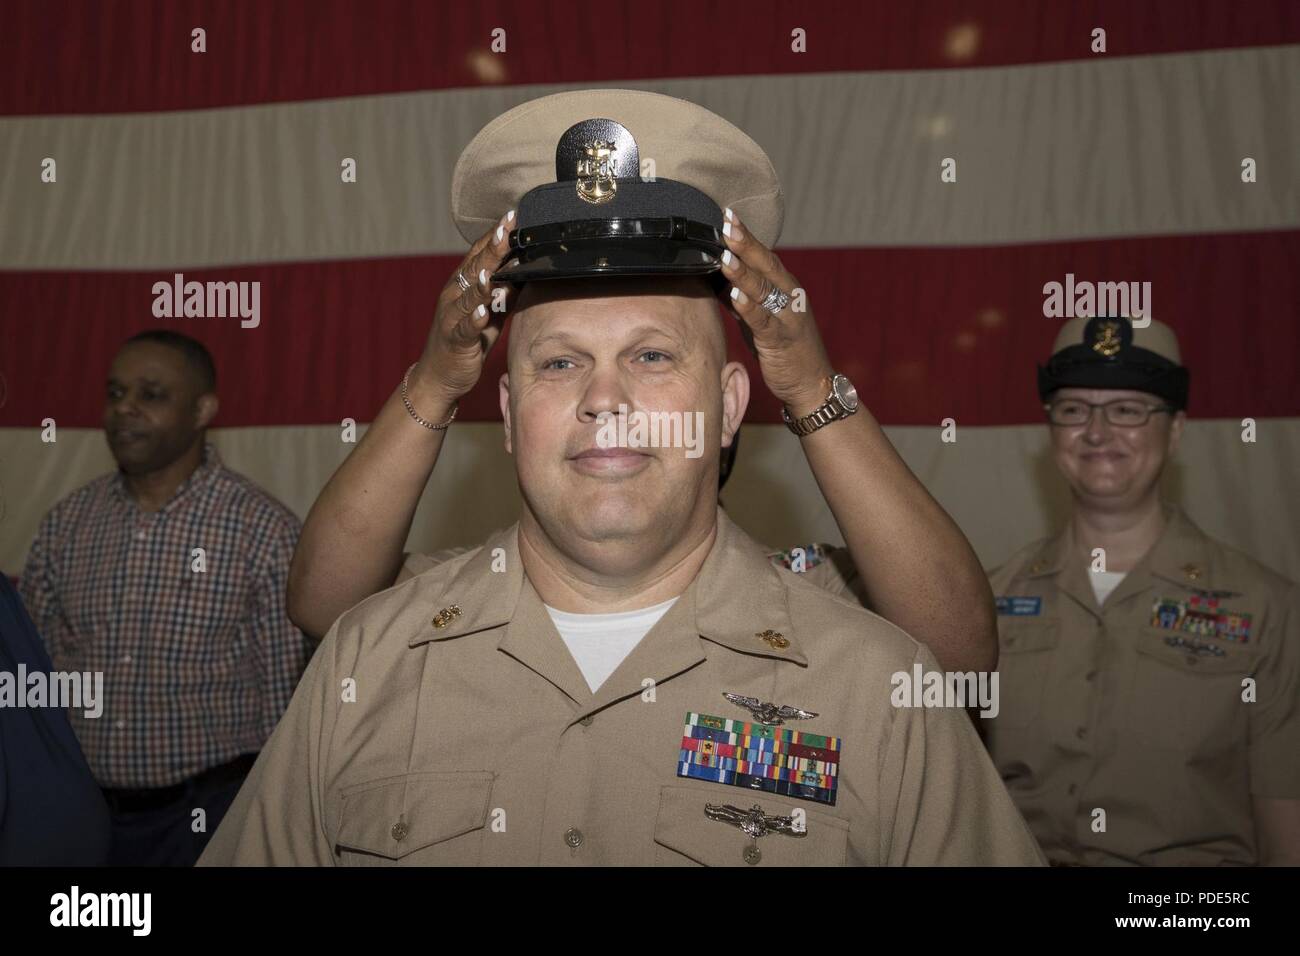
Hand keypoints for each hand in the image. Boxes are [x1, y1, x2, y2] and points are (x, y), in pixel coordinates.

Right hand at [413, 210, 518, 405]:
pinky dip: (473, 319)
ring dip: (482, 280)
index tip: (514, 215)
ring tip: (494, 266)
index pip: (481, 253)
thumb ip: (507, 292)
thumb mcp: (492, 312)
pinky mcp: (454, 339)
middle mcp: (455, 295)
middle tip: (508, 227)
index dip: (496, 235)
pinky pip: (464, 327)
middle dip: (493, 247)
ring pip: (469, 295)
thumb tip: (529, 271)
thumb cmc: (469, 340)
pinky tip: (482, 312)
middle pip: (476, 267)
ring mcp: (452, 316)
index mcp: (465, 285)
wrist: (440, 375)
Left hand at [718, 210, 834, 416]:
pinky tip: (734, 295)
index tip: (728, 215)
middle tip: (727, 223)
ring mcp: (788, 318)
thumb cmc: (784, 348)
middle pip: (766, 264)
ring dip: (743, 272)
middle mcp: (790, 297)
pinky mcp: (782, 340)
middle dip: (746, 243)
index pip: (764, 256)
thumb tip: (716, 279)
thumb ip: (743, 299)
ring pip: (765, 290)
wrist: (812, 383)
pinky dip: (749, 307)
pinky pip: (763, 321)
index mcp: (785, 288)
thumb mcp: (760, 319)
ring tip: (725, 255)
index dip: (747, 236)